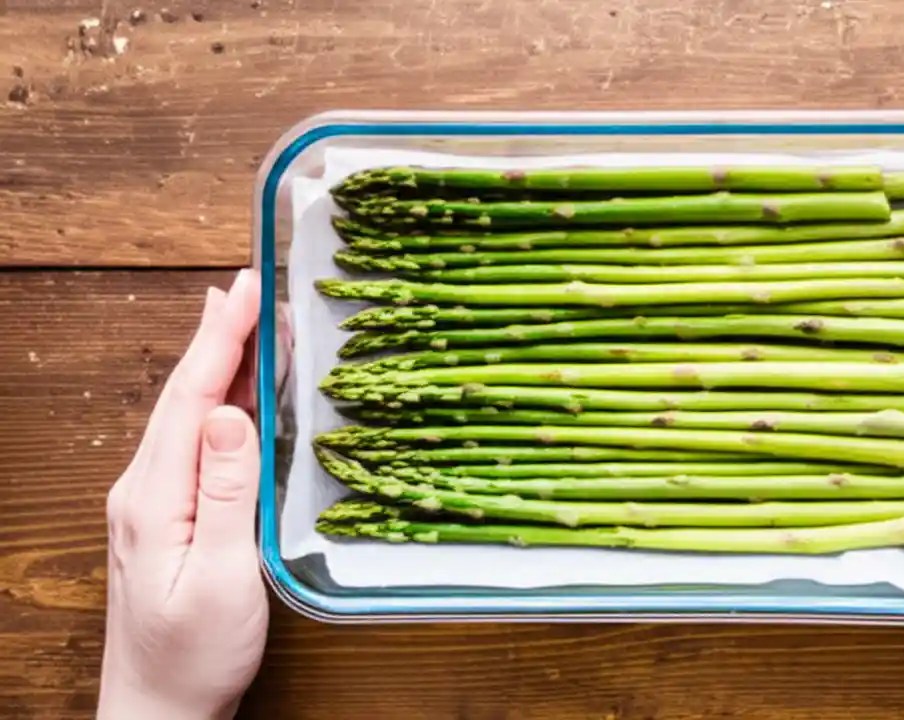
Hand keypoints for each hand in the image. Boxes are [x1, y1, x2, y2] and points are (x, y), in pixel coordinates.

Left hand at [98, 270, 267, 719]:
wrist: (157, 709)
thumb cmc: (194, 652)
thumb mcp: (221, 575)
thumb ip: (224, 493)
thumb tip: (229, 413)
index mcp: (155, 496)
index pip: (190, 398)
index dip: (221, 338)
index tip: (246, 287)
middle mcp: (143, 489)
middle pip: (184, 395)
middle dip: (218, 335)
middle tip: (248, 285)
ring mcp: (150, 502)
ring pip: (187, 414)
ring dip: (218, 364)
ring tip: (243, 321)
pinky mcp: (165, 516)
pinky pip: (191, 441)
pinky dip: (216, 402)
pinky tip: (232, 394)